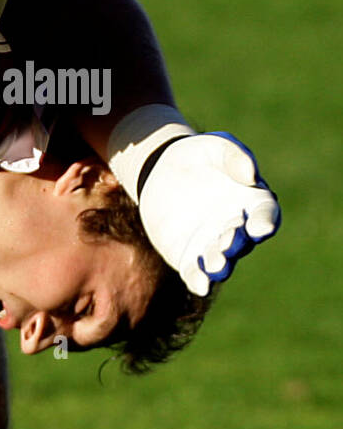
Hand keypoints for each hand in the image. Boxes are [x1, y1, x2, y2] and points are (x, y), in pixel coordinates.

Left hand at [138, 133, 279, 295]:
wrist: (162, 168)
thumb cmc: (200, 154)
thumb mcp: (217, 145)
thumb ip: (235, 156)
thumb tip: (251, 175)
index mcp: (252, 203)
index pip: (266, 215)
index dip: (265, 221)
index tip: (261, 226)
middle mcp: (237, 229)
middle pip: (242, 241)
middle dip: (236, 243)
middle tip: (229, 242)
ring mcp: (213, 244)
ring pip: (222, 261)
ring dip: (221, 265)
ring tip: (216, 264)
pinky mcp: (189, 255)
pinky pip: (196, 272)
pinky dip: (199, 280)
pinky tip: (199, 284)